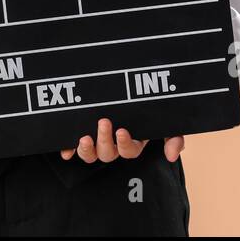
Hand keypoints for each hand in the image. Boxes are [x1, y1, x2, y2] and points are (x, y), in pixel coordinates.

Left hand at [60, 118, 185, 162]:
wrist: (134, 85)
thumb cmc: (149, 107)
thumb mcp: (165, 120)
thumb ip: (173, 136)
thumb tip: (171, 155)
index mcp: (133, 141)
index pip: (129, 150)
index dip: (125, 143)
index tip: (122, 130)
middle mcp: (113, 144)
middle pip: (108, 153)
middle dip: (105, 140)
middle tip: (103, 122)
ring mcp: (96, 140)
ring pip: (90, 154)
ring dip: (86, 150)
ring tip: (84, 138)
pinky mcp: (80, 134)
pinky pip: (73, 147)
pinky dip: (68, 149)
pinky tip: (66, 150)